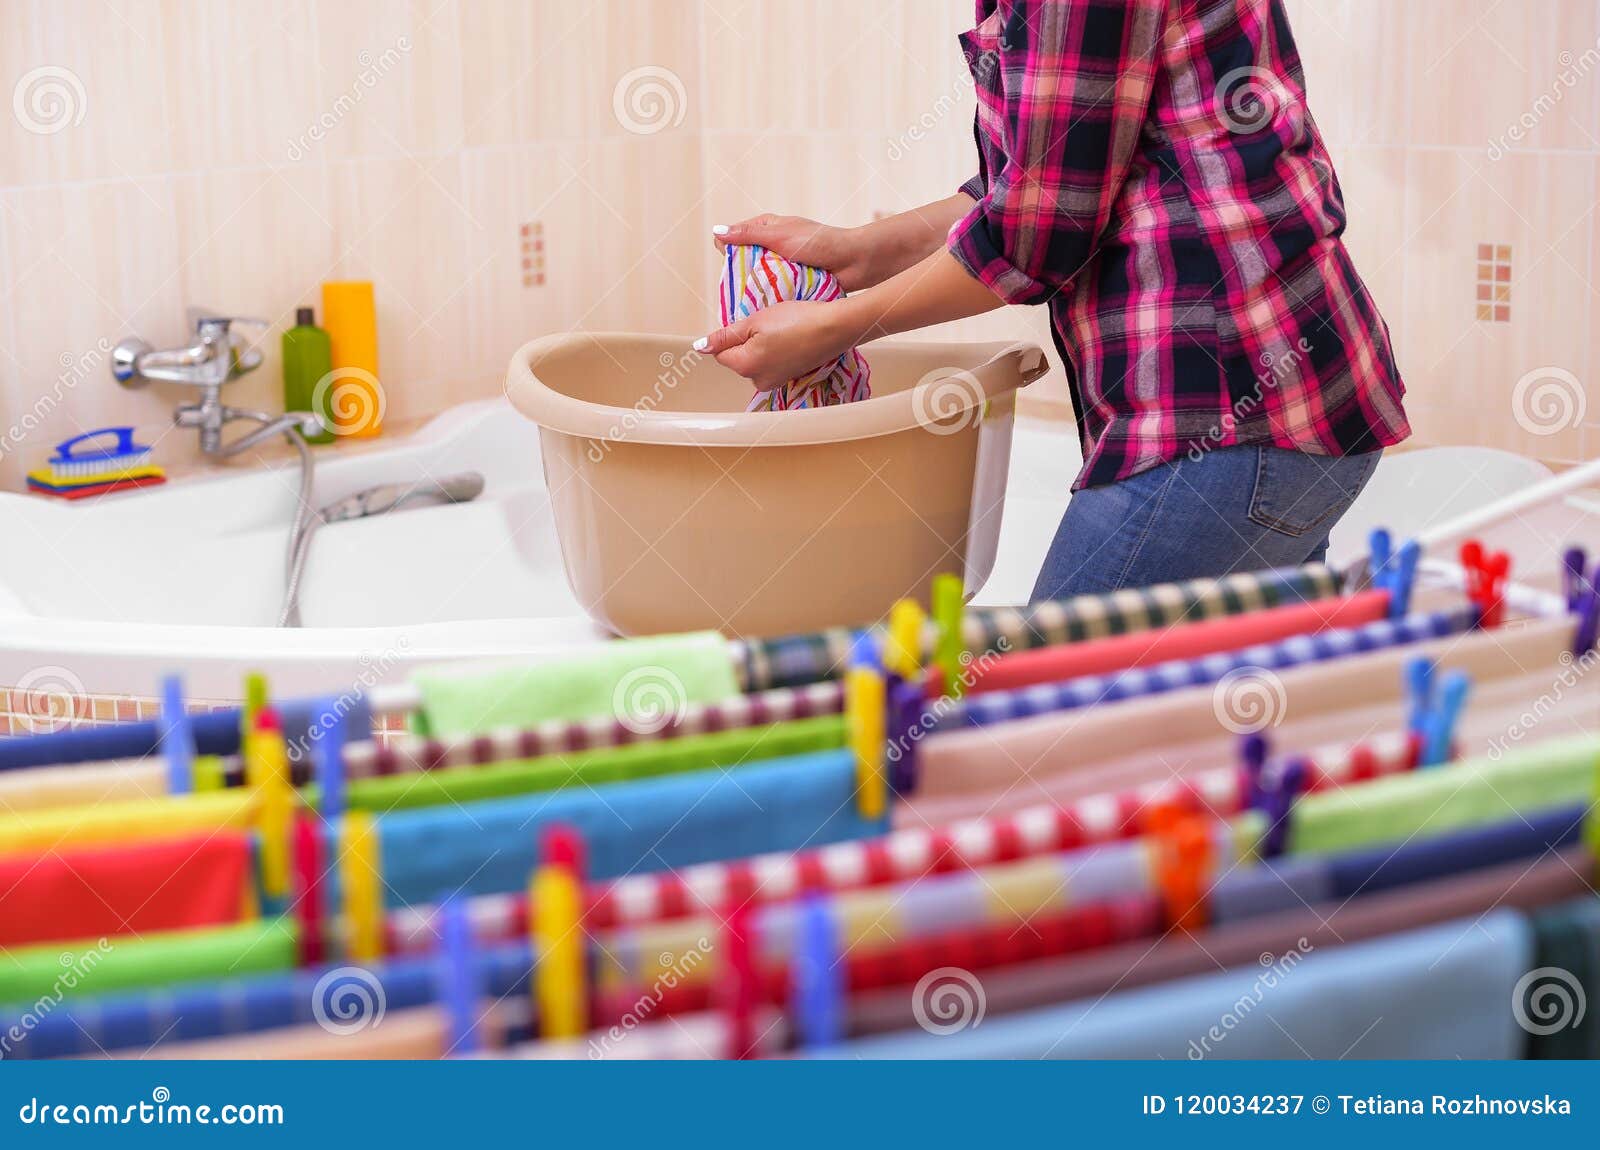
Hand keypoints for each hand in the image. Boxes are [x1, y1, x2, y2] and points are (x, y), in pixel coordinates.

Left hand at [694, 299, 855, 393]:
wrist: (835, 328)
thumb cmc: (796, 320)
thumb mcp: (755, 321)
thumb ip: (726, 336)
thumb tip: (701, 347)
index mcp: (745, 367)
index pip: (721, 354)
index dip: (731, 335)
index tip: (751, 323)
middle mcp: (758, 381)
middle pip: (738, 359)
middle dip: (746, 342)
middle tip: (768, 324)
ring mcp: (775, 382)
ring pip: (755, 361)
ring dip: (761, 346)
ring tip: (781, 331)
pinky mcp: (789, 378)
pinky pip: (771, 364)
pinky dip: (776, 352)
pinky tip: (790, 339)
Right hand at [712, 214, 877, 291]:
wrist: (852, 262)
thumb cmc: (818, 242)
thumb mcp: (779, 236)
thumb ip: (748, 235)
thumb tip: (716, 233)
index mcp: (768, 228)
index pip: (737, 238)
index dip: (728, 252)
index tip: (726, 269)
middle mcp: (773, 246)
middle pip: (745, 261)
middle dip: (739, 275)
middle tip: (733, 292)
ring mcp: (782, 266)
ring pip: (758, 279)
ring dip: (753, 289)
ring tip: (744, 304)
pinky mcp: (791, 283)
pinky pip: (773, 291)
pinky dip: (768, 298)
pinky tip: (760, 309)